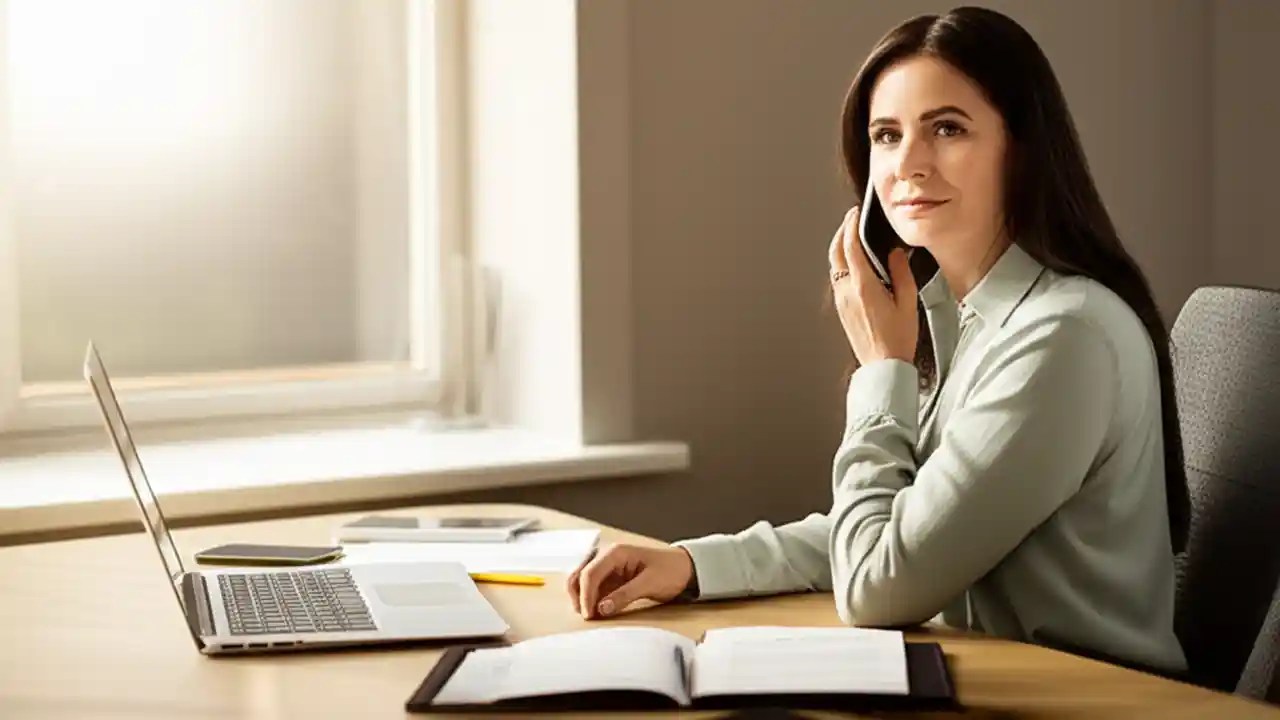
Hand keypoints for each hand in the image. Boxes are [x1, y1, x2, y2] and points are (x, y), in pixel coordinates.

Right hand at [566, 543, 694, 619]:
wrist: (685, 569)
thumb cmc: (670, 571)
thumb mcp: (650, 583)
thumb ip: (624, 595)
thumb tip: (601, 609)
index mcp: (616, 552)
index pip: (590, 573)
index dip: (586, 595)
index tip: (588, 615)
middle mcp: (607, 556)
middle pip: (580, 574)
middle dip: (579, 596)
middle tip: (586, 617)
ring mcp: (608, 567)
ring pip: (583, 581)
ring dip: (582, 598)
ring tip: (590, 616)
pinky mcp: (611, 578)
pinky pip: (594, 589)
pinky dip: (591, 600)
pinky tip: (597, 612)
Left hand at [828, 206, 918, 364]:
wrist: (882, 367)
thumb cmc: (897, 340)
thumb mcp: (907, 302)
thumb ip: (901, 273)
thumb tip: (895, 254)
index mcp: (863, 285)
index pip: (851, 246)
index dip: (851, 225)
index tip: (855, 213)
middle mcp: (847, 291)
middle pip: (835, 252)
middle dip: (841, 232)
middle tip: (850, 220)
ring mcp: (841, 300)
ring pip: (834, 265)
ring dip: (840, 247)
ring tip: (852, 238)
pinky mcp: (841, 309)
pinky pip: (837, 279)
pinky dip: (842, 263)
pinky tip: (854, 264)